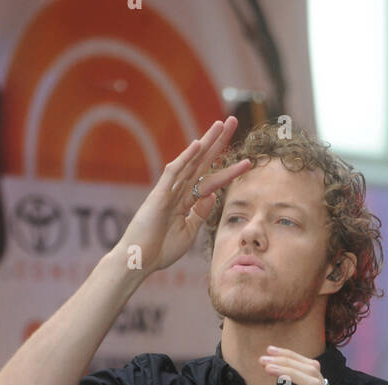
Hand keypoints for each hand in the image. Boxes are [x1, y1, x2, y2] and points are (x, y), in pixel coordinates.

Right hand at [120, 117, 251, 275]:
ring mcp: (169, 191)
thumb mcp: (188, 233)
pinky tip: (198, 145)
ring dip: (207, 143)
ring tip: (222, 125)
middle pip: (203, 162)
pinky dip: (186, 159)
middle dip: (218, 143)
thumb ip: (200, 214)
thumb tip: (212, 196)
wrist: (139, 260)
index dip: (229, 171)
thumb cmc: (160, 250)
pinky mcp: (160, 194)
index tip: (247, 162)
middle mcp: (178, 191)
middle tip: (233, 121)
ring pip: (191, 162)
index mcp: (185, 202)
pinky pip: (174, 172)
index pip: (211, 181)